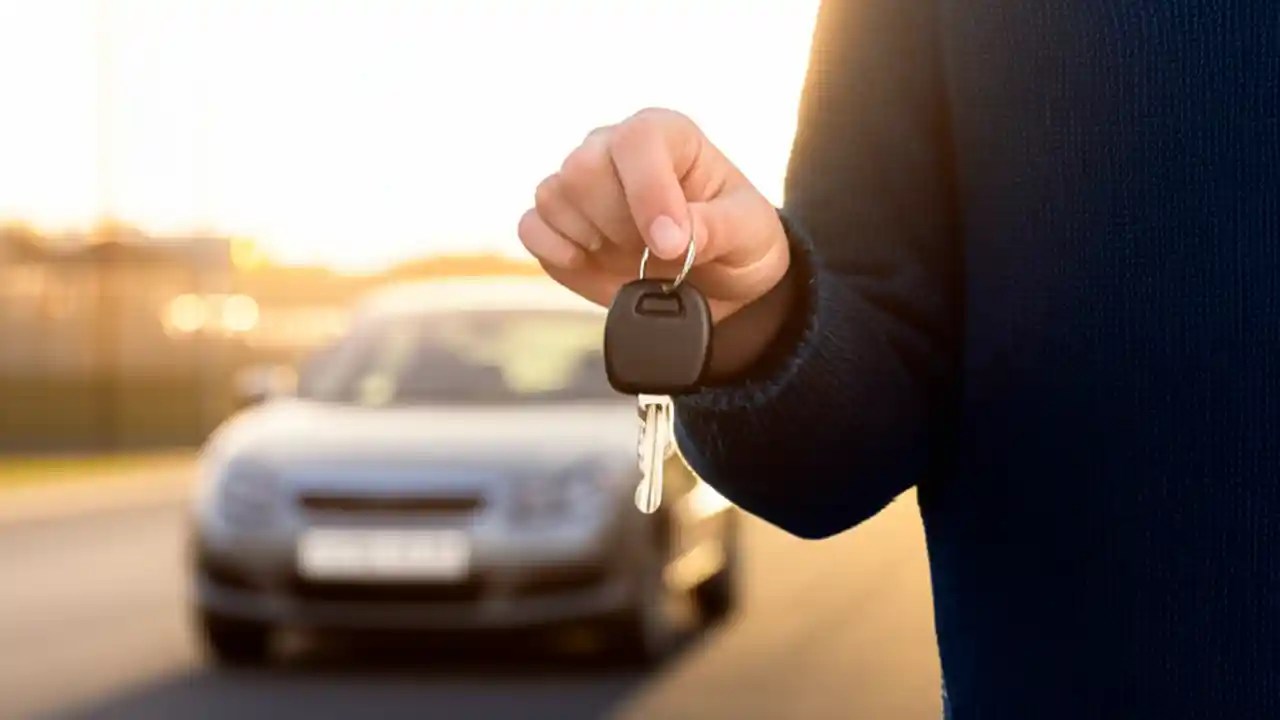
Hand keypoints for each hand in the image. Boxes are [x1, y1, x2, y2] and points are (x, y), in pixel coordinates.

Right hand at [518, 108, 790, 322]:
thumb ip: (716, 229)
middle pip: (584, 169)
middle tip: (656, 252)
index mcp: (665, 135)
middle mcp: (613, 148)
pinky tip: (588, 261)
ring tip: (632, 256)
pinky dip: (553, 249)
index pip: (638, 140)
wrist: (716, 281)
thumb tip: (672, 238)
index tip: (670, 244)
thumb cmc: (737, 240)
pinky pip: (531, 226)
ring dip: (592, 239)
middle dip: (620, 224)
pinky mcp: (558, 225)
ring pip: (555, 197)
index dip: (648, 191)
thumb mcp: (749, 234)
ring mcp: (580, 185)